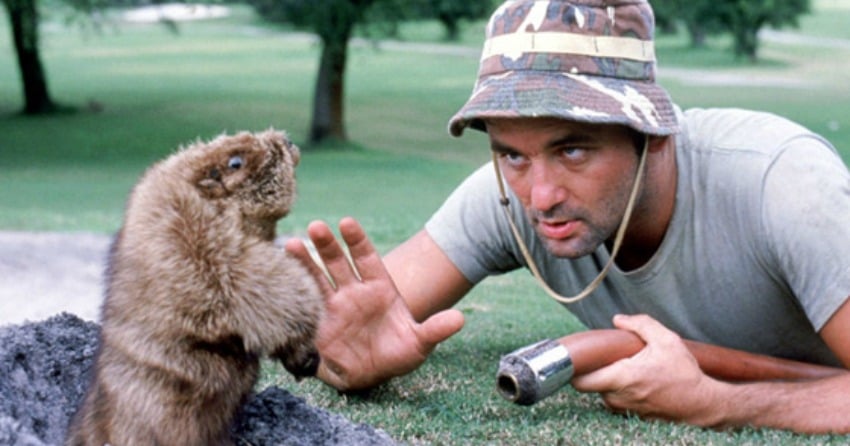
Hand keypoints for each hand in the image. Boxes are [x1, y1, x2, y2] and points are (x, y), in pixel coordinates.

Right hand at [285, 217, 463, 390]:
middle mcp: (353, 290)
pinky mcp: (317, 321)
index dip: (356, 240)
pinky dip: (292, 288)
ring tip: (291, 244)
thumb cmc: (397, 354)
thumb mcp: (419, 343)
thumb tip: (460, 319)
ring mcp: (333, 303)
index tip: (347, 223)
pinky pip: (303, 301)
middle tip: (316, 227)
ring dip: (304, 261)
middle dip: (327, 244)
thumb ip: (435, 329)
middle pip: (338, 261)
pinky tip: (278, 273)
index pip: (367, 257)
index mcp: (379, 287)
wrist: (371, 375)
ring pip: (317, 277)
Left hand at [571, 314, 723, 424]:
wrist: (702, 403)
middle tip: (605, 356)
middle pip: (589, 384)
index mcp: (622, 378)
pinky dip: (619, 389)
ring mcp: (625, 409)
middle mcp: (619, 397)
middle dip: (593, 370)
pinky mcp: (632, 415)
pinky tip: (635, 379)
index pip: (580, 380)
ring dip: (607, 380)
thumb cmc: (685, 373)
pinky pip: (616, 399)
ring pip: (602, 392)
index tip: (579, 356)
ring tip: (626, 366)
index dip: (573, 368)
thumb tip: (618, 319)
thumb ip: (641, 324)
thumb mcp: (667, 340)